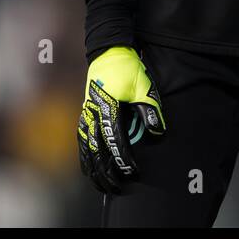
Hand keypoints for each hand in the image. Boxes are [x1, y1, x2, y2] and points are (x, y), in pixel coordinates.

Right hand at [77, 46, 164, 194]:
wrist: (107, 52)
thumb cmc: (127, 68)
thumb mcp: (143, 86)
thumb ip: (149, 110)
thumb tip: (157, 133)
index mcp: (108, 108)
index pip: (116, 140)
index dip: (124, 158)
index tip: (133, 172)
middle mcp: (93, 114)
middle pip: (98, 150)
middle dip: (108, 171)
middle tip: (118, 187)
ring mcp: (86, 114)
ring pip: (86, 148)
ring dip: (94, 169)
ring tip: (101, 186)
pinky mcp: (85, 114)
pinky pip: (81, 140)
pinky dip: (84, 157)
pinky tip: (88, 169)